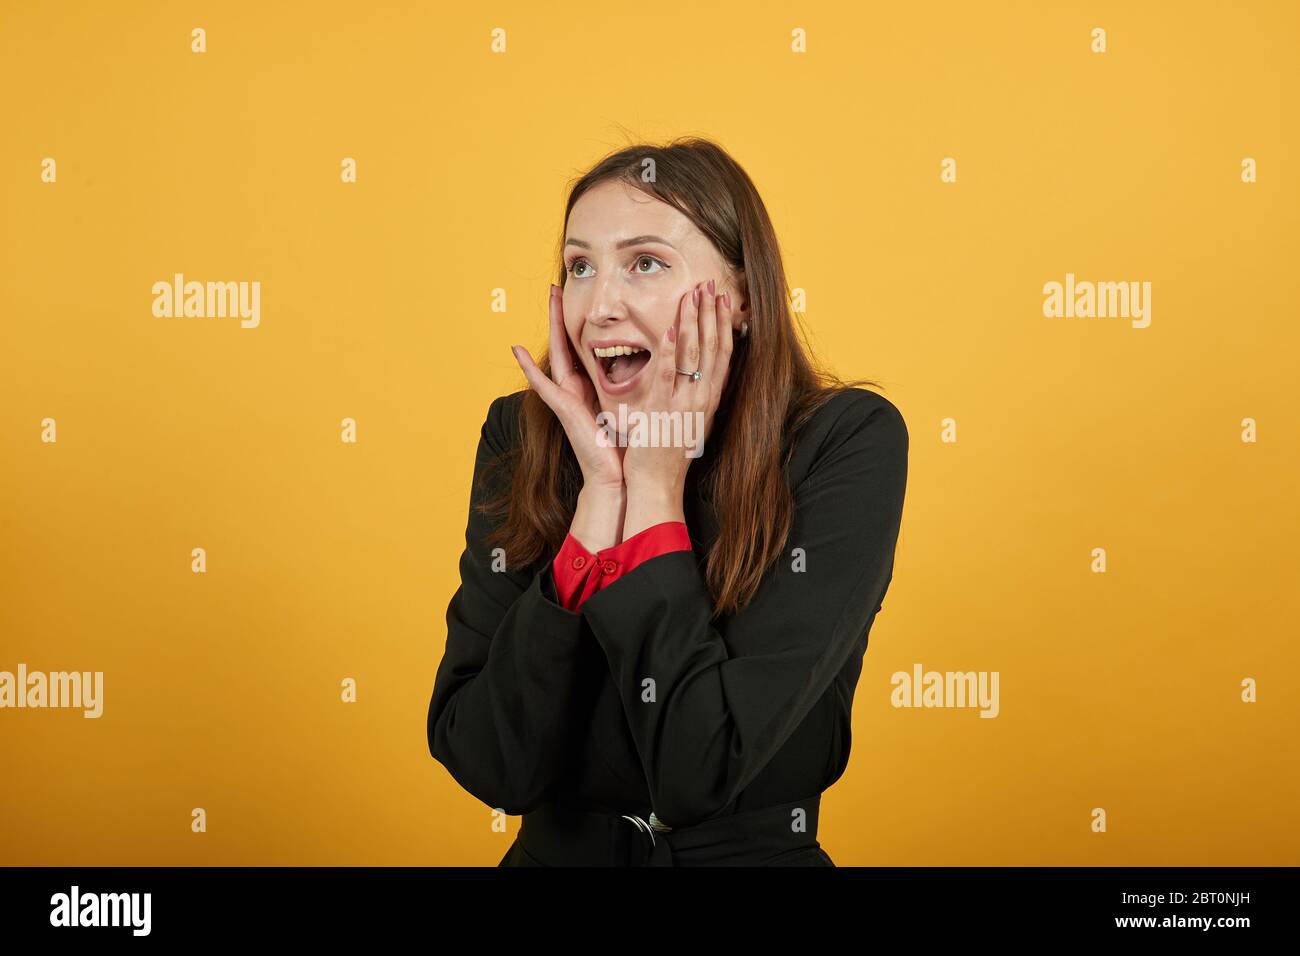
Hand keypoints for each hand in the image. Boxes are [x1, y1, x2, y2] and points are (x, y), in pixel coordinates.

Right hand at [512, 285, 624, 493]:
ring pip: (556, 354)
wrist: (618, 478)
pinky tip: (516, 351)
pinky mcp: (563, 410)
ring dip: (551, 326)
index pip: (586, 348)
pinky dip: (529, 369)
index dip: (583, 324)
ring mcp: (566, 398)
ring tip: (547, 300)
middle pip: (567, 344)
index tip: (584, 299)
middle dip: (562, 315)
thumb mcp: (633, 410)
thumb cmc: (625, 447)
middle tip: (555, 286)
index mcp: (593, 388)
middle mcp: (577, 389)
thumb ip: (636, 390)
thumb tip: (656, 369)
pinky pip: (543, 385)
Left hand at [621, 279, 736, 535]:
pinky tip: (668, 332)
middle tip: (710, 285)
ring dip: (694, 324)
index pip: (721, 356)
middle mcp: (702, 400)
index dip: (723, 325)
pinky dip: (669, 355)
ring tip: (693, 296)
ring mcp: (685, 406)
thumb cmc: (667, 455)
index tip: (722, 300)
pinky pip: (668, 379)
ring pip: (694, 358)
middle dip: (712, 315)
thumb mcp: (687, 420)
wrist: (658, 487)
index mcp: (708, 401)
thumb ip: (692, 396)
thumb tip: (694, 374)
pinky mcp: (664, 413)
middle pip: (714, 350)